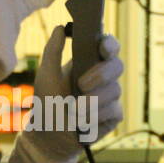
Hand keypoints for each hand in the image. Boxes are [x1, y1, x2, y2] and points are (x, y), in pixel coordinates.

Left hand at [24, 25, 123, 160]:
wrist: (48, 135)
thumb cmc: (47, 102)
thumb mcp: (46, 75)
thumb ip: (52, 52)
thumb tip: (60, 28)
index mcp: (89, 62)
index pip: (108, 47)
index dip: (110, 45)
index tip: (103, 48)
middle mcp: (103, 76)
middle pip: (117, 66)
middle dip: (100, 75)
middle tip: (81, 85)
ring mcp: (110, 96)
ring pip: (114, 91)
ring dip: (90, 102)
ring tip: (72, 111)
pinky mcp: (114, 115)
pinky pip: (113, 110)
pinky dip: (94, 117)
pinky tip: (81, 123)